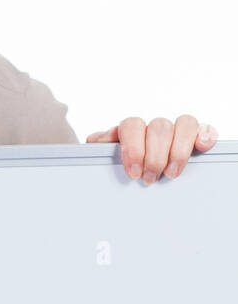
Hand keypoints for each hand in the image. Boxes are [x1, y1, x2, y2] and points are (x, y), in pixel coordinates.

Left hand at [85, 117, 217, 181]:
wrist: (122, 178)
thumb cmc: (113, 168)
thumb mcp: (99, 160)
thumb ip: (98, 147)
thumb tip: (104, 139)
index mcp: (129, 130)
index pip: (132, 125)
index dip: (134, 148)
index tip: (133, 172)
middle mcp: (152, 128)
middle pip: (159, 127)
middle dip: (155, 157)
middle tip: (150, 179)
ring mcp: (174, 132)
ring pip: (184, 124)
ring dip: (178, 150)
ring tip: (171, 174)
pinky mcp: (193, 140)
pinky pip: (203, 128)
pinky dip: (206, 134)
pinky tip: (202, 146)